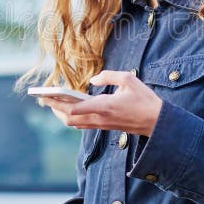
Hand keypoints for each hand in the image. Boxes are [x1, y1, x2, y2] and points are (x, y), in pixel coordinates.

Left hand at [41, 70, 162, 136]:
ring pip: (75, 123)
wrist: (157, 122)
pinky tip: (72, 107)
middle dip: (55, 109)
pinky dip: (73, 116)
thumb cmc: (145, 99)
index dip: (57, 103)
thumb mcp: (129, 79)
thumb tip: (93, 80)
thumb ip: (109, 76)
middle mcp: (101, 118)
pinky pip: (83, 124)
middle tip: (46, 99)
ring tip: (55, 102)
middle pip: (69, 119)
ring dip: (63, 114)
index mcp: (105, 106)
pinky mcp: (106, 127)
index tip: (46, 96)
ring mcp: (103, 125)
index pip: (74, 108)